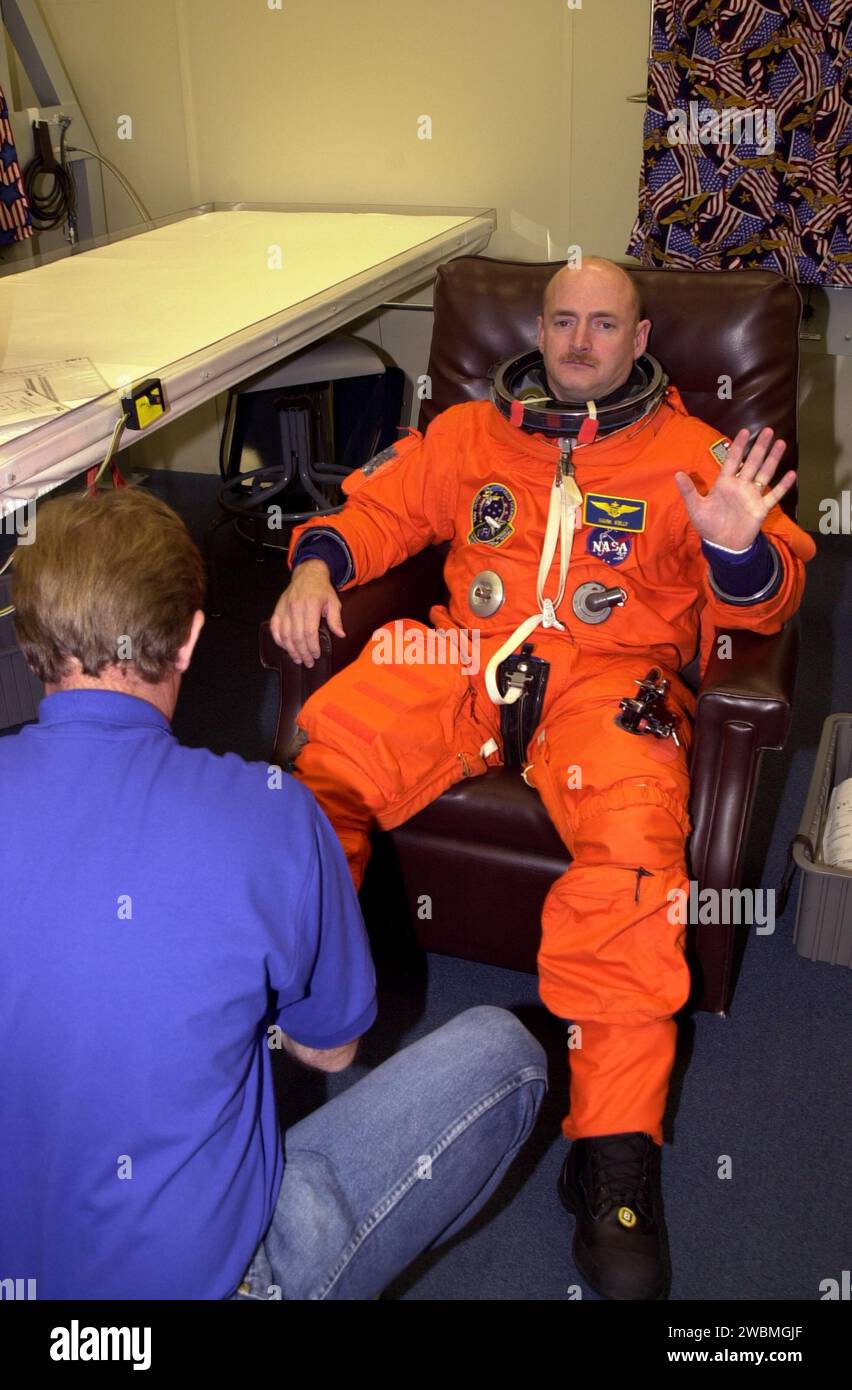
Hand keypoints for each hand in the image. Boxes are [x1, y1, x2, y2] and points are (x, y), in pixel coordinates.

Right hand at [269, 559, 344, 666]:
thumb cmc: (322, 589)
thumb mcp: (334, 602)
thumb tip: (341, 635)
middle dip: (303, 652)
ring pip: (285, 634)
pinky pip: (274, 627)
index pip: (309, 632)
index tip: (316, 655)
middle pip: (297, 636)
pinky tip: (285, 647)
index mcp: (310, 606)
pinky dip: (278, 639)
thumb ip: (336, 619)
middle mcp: (295, 608)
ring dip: (291, 650)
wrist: (307, 574)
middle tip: (308, 662)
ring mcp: (284, 608)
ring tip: (297, 659)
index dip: (312, 646)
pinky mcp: (278, 609)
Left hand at [675, 427, 796, 551]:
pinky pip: (774, 495)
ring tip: (782, 443)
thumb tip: (677, 473)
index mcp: (725, 483)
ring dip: (773, 459)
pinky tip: (792, 473)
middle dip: (760, 447)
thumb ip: (689, 491)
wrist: (722, 545)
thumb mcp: (695, 508)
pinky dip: (783, 486)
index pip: (732, 460)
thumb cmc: (709, 525)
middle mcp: (740, 486)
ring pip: (765, 473)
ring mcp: (752, 496)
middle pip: (752, 462)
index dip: (738, 446)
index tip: (745, 431)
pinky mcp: (761, 508)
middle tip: (769, 430)